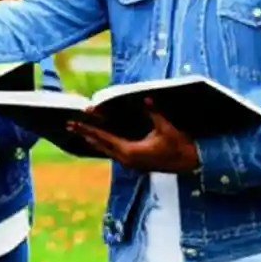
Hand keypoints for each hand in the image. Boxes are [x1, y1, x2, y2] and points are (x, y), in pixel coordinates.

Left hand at [68, 98, 199, 171]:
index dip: (88, 130)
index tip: (74, 123)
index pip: (104, 139)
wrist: (191, 163)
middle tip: (69, 125)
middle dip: (85, 134)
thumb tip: (145, 97)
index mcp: (131, 152)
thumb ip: (154, 112)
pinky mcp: (135, 164)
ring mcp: (131, 164)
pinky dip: (104, 145)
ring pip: (107, 150)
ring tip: (80, 131)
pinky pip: (114, 153)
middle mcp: (127, 160)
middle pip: (101, 145)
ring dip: (94, 140)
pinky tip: (99, 141)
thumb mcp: (165, 127)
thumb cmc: (179, 144)